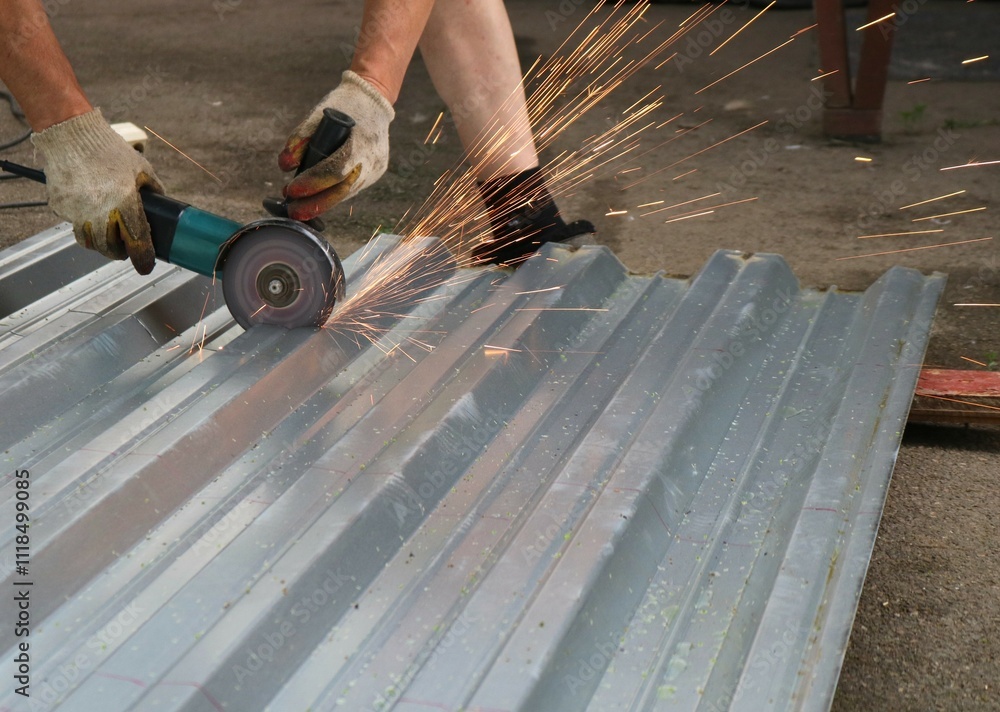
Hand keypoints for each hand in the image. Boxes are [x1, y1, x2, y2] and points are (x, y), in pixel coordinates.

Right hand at [31, 109, 162, 274]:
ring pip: (89, 241)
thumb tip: (161, 203)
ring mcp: (77, 211)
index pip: (137, 241)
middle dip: (119, 252)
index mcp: (125, 203)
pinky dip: (82, 224)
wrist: (71, 136)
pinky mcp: (60, 207)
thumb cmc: (109, 150)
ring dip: (100, 242)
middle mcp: (100, 212)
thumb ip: (153, 188)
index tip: (145, 267)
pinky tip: (88, 210)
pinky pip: (73, 224)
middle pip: (109, 248)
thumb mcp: (141, 168)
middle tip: (124, 248)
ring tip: (106, 233)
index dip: (142, 258)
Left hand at [278, 71, 393, 221]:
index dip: (312, 182)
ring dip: (323, 203)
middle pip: (342, 191)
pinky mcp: (375, 174)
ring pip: (347, 194)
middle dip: (316, 204)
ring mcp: (376, 170)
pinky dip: (333, 194)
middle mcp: (372, 160)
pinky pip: (351, 189)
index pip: (335, 170)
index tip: (291, 189)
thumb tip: (285, 166)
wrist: (374, 101)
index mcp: (361, 141)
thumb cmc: (345, 104)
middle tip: (293, 211)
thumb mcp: (318, 114)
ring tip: (299, 205)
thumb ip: (300, 138)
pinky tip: (317, 197)